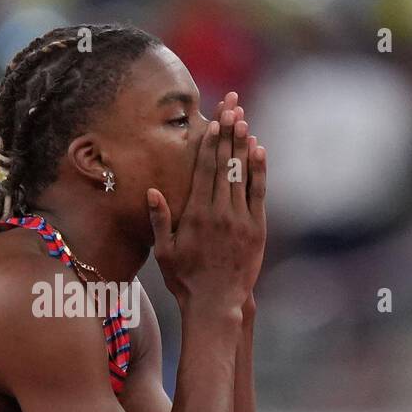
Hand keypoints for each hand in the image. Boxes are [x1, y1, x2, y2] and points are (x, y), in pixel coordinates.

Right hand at [147, 92, 266, 312]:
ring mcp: (240, 219)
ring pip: (241, 174)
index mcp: (196, 215)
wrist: (217, 303)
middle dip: (228, 134)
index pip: (203, 170)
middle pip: (224, 165)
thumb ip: (160, 220)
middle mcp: (219, 213)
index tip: (213, 121)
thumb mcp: (164, 251)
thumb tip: (152, 191)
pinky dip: (258, 171)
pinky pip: (258, 193)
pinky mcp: (257, 229)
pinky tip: (258, 150)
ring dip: (242, 145)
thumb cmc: (185, 279)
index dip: (209, 143)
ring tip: (243, 120)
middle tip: (232, 107)